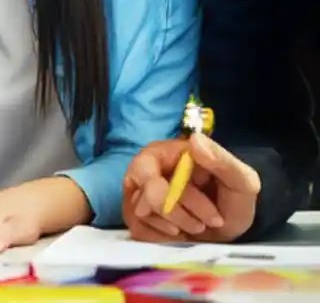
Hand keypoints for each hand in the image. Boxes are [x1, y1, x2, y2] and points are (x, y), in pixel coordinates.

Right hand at [124, 133, 259, 242]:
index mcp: (163, 153)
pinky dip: (165, 237)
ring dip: (176, 227)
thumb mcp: (242, 180)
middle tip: (204, 224)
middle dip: (178, 215)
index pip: (147, 172)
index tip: (214, 215)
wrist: (227, 228)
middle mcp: (143, 171)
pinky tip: (181, 233)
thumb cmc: (233, 200)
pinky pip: (140, 231)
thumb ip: (222, 160)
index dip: (179, 196)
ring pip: (142, 216)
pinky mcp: (135, 218)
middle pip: (145, 198)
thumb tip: (195, 140)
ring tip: (197, 227)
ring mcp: (136, 195)